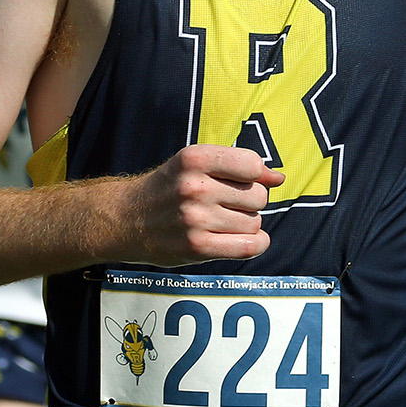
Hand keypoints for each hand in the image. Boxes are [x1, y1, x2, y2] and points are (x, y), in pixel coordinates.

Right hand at [122, 145, 286, 266]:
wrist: (127, 219)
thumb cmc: (168, 188)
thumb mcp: (195, 164)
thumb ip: (238, 166)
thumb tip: (279, 178)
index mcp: (194, 158)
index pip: (252, 164)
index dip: (253, 175)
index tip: (240, 181)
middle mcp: (194, 187)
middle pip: (257, 196)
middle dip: (250, 201)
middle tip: (228, 204)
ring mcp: (194, 219)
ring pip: (254, 222)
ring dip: (247, 224)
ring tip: (224, 221)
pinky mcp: (196, 247)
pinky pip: (249, 246)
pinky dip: (256, 243)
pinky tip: (246, 239)